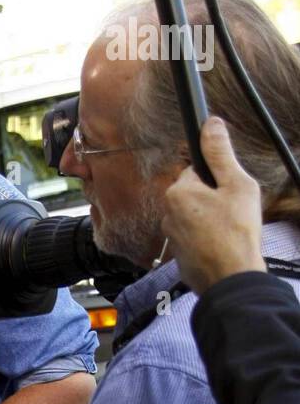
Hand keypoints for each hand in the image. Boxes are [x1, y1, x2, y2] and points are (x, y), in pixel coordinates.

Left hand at [162, 117, 265, 293]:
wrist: (230, 278)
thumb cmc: (235, 232)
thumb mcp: (236, 184)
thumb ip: (221, 154)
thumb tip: (211, 124)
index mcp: (178, 192)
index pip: (196, 171)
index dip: (217, 178)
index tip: (229, 191)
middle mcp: (167, 214)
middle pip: (194, 195)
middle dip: (213, 200)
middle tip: (232, 213)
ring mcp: (171, 238)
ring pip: (194, 218)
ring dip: (210, 221)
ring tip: (228, 232)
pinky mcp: (179, 257)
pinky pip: (194, 239)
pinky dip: (207, 241)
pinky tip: (221, 247)